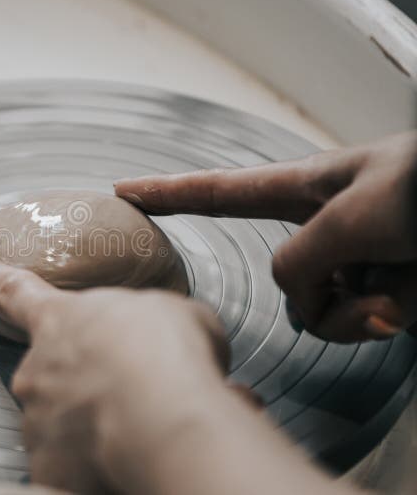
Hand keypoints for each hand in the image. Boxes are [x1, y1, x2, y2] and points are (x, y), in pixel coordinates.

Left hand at [0, 254, 232, 492]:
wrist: (164, 421)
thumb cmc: (167, 355)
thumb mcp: (173, 313)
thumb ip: (152, 321)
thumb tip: (167, 340)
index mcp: (60, 320)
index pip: (12, 290)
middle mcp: (37, 370)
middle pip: (50, 372)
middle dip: (84, 379)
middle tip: (130, 389)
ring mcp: (37, 421)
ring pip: (61, 421)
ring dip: (94, 422)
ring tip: (140, 426)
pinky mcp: (47, 469)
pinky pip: (69, 465)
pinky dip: (94, 465)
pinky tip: (127, 460)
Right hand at [115, 133, 416, 342]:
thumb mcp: (353, 212)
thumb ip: (301, 258)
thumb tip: (296, 296)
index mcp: (308, 187)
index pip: (220, 191)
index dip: (169, 193)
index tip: (124, 192)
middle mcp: (327, 228)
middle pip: (287, 279)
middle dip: (328, 292)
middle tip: (380, 271)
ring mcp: (358, 262)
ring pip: (323, 311)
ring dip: (366, 307)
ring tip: (409, 277)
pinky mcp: (387, 291)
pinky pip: (360, 323)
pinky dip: (389, 318)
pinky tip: (415, 296)